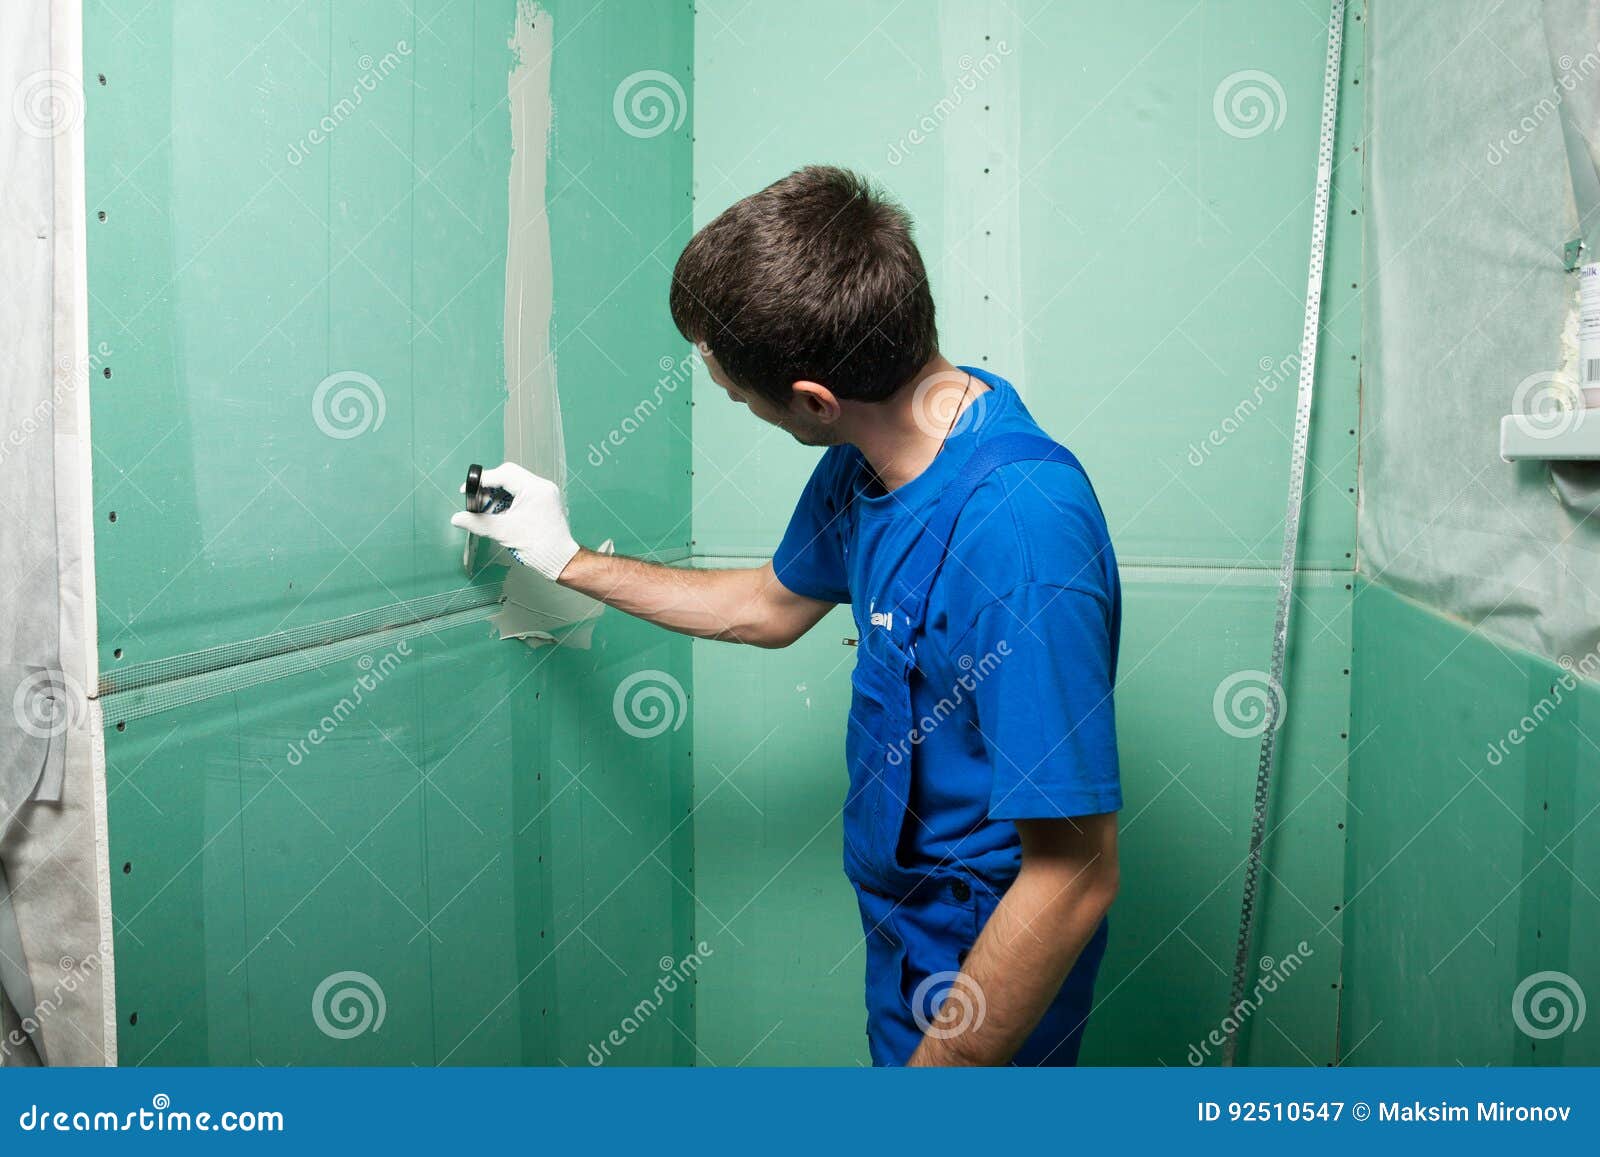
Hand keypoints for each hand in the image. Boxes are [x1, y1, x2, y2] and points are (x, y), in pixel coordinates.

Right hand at [450, 462, 580, 580]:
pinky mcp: (543, 501)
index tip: (467, 489)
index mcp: (535, 489)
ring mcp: (544, 493)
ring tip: (487, 511)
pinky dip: (507, 500)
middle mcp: (541, 486)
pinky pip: (520, 493)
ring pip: (513, 484)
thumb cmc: (539, 546)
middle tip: (476, 501)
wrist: (560, 560)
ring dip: (497, 495)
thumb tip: (457, 518)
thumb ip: (477, 522)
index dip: (482, 480)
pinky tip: (499, 513)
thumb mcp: (503, 532)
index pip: (504, 474)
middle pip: (508, 476)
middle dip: (489, 488)